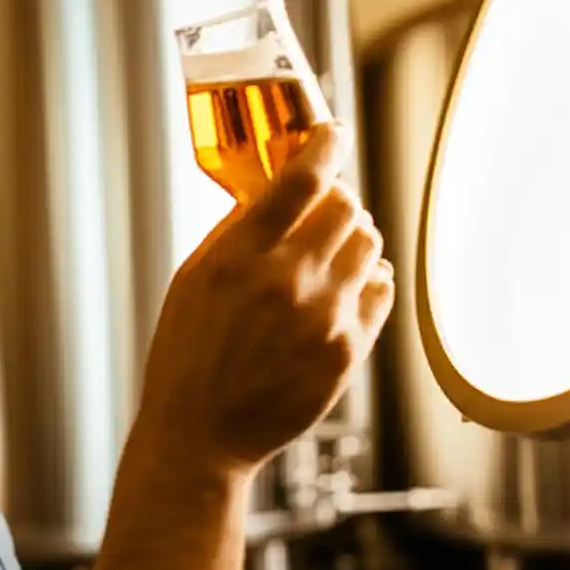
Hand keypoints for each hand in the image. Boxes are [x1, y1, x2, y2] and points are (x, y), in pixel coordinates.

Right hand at [137, 121, 394, 474]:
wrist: (201, 435)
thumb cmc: (188, 356)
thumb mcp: (193, 278)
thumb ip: (237, 231)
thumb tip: (277, 190)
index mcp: (240, 255)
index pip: (302, 177)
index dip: (325, 143)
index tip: (333, 134)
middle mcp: (287, 279)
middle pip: (347, 205)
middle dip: (336, 201)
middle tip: (323, 212)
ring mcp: (324, 316)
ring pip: (370, 243)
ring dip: (354, 239)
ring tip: (331, 255)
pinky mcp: (347, 350)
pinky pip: (381, 290)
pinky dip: (368, 280)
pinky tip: (346, 289)